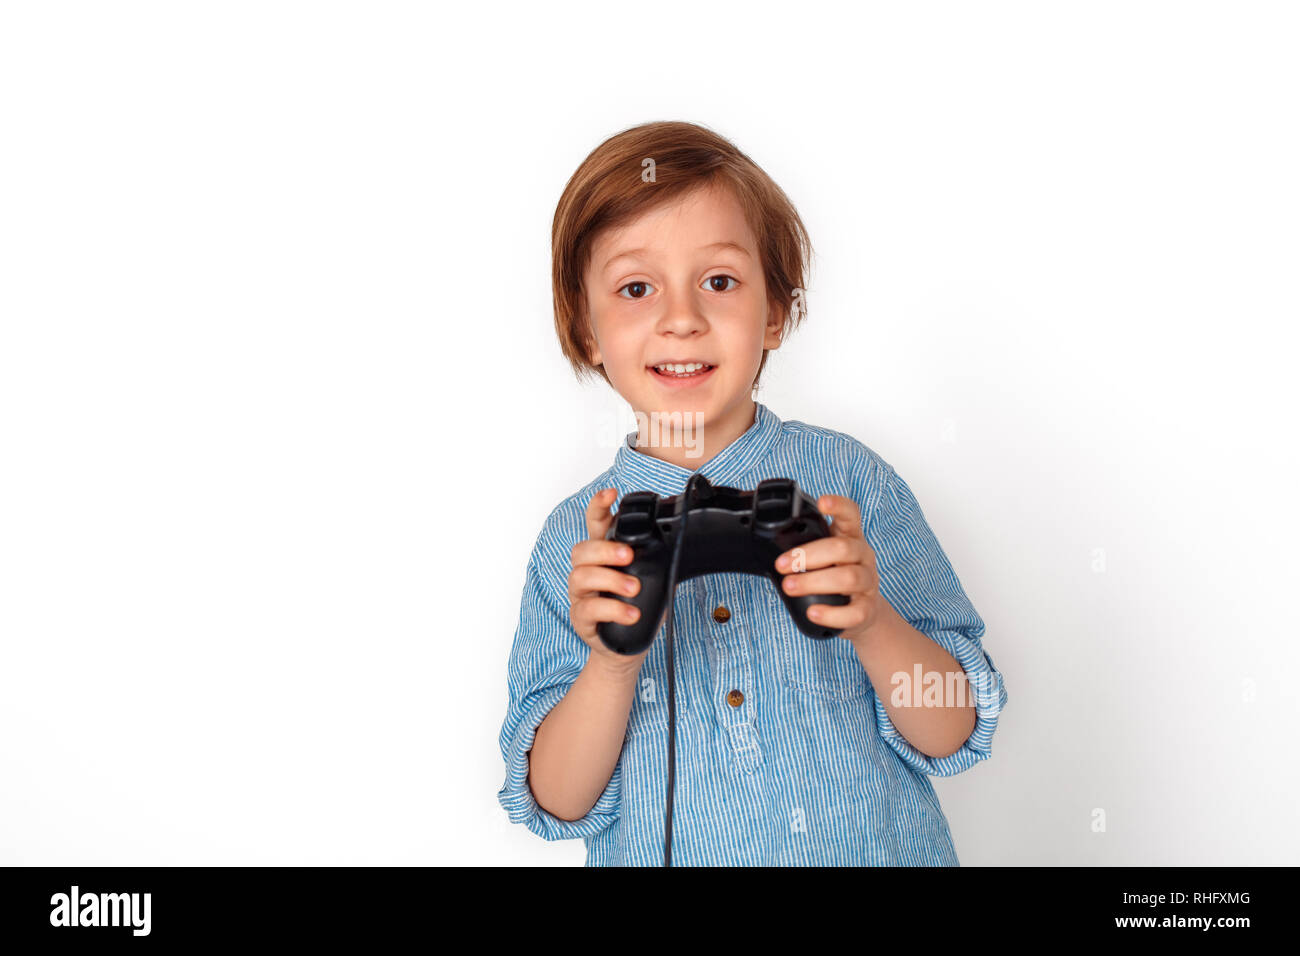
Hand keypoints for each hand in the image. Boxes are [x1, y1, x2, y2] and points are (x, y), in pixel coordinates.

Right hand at [567, 487, 649, 671]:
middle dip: (606, 549)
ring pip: (582, 576)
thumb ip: (658, 559)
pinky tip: (632, 614)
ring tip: (635, 588)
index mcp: (604, 556)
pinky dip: (613, 610)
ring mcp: (581, 596)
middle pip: (582, 549)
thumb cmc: (636, 606)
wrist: (625, 647)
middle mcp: (587, 572)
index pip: (595, 524)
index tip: (611, 494)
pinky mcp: (581, 619)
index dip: (598, 506)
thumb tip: (685, 543)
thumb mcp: (651, 578)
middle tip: (629, 556)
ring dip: (611, 579)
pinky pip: (589, 609)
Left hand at [774, 493, 884, 641]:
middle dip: (808, 555)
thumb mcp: (826, 556)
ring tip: (789, 586)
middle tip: (781, 564)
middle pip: (843, 548)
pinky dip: (831, 614)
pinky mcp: (867, 609)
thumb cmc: (836, 576)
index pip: (851, 514)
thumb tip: (764, 546)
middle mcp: (863, 556)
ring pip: (849, 578)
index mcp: (851, 537)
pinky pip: (854, 612)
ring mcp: (868, 582)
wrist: (863, 611)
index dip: (839, 505)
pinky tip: (812, 612)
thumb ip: (806, 547)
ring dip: (814, 582)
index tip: (822, 502)